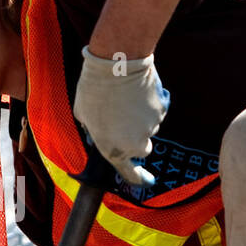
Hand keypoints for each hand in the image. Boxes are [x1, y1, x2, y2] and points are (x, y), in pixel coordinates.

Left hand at [73, 45, 169, 186]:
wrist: (117, 63)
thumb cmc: (94, 88)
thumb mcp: (82, 114)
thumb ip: (92, 129)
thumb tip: (100, 131)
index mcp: (112, 149)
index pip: (128, 173)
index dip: (138, 178)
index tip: (147, 181)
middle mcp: (135, 144)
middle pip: (142, 149)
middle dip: (136, 138)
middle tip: (123, 120)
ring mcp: (151, 127)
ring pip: (150, 127)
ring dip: (140, 118)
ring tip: (126, 98)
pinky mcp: (162, 110)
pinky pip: (158, 110)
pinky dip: (150, 103)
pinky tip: (138, 90)